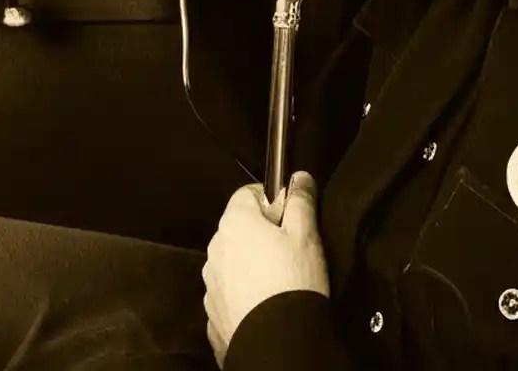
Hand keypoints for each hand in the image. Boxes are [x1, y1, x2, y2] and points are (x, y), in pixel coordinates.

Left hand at [202, 171, 328, 367]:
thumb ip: (301, 201)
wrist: (278, 338)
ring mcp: (212, 281)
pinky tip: (266, 301)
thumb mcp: (306, 234)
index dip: (272, 201)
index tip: (289, 215)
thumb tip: (299, 178)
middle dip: (262, 233)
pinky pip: (230, 290)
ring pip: (234, 260)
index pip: (248, 193)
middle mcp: (216, 248)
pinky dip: (245, 291)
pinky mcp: (214, 309)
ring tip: (280, 279)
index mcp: (235, 222)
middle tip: (290, 249)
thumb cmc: (293, 282)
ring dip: (252, 263)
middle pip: (239, 227)